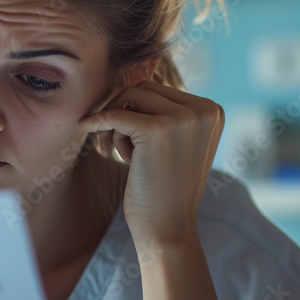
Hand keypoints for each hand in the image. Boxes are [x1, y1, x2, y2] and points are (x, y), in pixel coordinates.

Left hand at [78, 80, 224, 243]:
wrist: (167, 228)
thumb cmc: (164, 187)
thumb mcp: (173, 142)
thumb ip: (164, 111)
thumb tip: (140, 70)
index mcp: (212, 109)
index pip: (157, 89)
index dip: (135, 111)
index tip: (132, 141)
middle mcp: (204, 109)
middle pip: (142, 88)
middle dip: (124, 113)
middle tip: (121, 148)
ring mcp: (183, 118)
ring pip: (128, 98)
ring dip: (117, 124)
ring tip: (126, 156)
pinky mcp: (157, 129)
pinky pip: (114, 114)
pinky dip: (97, 123)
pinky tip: (88, 132)